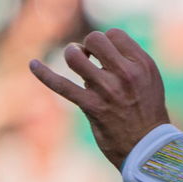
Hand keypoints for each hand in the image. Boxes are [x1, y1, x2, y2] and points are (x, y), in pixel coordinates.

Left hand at [30, 28, 171, 169]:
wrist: (148, 147)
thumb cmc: (147, 111)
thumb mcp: (149, 79)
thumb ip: (129, 60)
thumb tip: (98, 47)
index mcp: (142, 64)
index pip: (114, 34)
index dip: (105, 41)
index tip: (106, 56)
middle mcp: (126, 74)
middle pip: (94, 39)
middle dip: (87, 44)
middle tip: (90, 57)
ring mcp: (108, 90)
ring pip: (75, 57)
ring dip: (72, 55)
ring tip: (77, 61)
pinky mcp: (92, 106)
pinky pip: (62, 85)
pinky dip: (44, 74)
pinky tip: (33, 64)